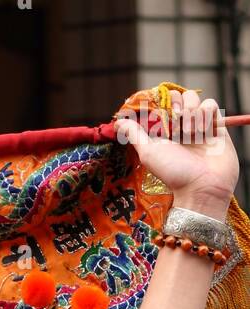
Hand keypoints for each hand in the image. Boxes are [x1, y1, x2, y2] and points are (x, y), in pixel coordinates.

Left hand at [114, 89, 238, 216]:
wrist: (202, 187)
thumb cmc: (173, 173)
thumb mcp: (148, 153)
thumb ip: (133, 134)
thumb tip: (117, 121)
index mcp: (164, 130)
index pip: (161, 103)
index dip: (160, 105)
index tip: (161, 118)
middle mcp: (181, 125)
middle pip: (178, 96)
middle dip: (176, 107)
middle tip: (176, 127)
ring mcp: (198, 124)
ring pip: (194, 98)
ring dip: (191, 111)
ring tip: (191, 133)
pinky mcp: (216, 124)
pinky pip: (211, 104)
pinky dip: (206, 113)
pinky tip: (204, 131)